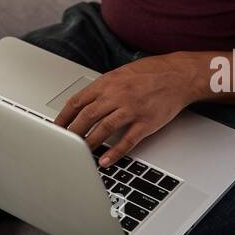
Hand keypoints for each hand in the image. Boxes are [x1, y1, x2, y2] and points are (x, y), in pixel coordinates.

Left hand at [54, 54, 200, 167]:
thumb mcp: (120, 74)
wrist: (179, 75)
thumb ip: (102, 88)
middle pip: (87, 116)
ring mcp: (132, 109)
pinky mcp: (146, 122)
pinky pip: (128, 140)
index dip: (64, 117)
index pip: (77, 101)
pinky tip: (105, 160)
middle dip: (71, 132)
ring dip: (89, 143)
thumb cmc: (150, 73)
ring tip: (79, 155)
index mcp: (107, 82)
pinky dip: (115, 152)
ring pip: (104, 128)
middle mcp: (117, 95)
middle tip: (62, 145)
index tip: (55, 128)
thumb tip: (83, 104)